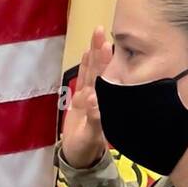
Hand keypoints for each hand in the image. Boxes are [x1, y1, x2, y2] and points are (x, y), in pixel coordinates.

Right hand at [61, 25, 112, 168]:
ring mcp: (88, 97)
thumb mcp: (90, 136)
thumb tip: (93, 101)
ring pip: (91, 72)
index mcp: (101, 103)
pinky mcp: (79, 100)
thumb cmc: (86, 147)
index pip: (104, 78)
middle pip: (98, 70)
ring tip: (97, 36)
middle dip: (99, 51)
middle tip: (101, 31)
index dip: (105, 62)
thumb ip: (93, 120)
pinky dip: (84, 67)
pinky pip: (82, 80)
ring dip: (93, 55)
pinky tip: (86, 53)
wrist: (78, 155)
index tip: (109, 45)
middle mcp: (96, 97)